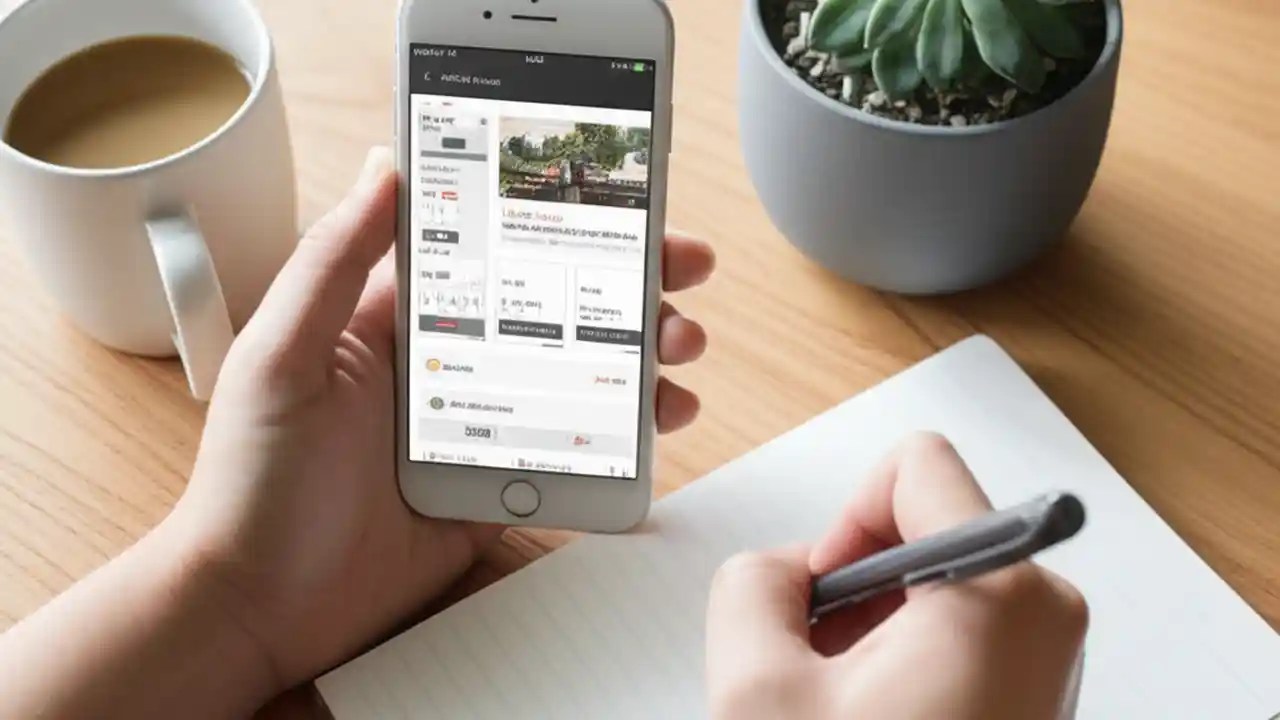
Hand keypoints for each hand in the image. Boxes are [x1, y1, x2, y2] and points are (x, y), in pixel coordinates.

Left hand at [165, 148, 715, 701]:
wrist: (261, 608)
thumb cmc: (255, 482)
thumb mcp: (281, 356)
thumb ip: (333, 263)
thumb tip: (384, 169)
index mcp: (397, 320)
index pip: (494, 248)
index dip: (559, 220)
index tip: (619, 199)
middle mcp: (448, 363)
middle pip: (556, 305)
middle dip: (628, 282)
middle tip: (685, 270)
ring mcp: (480, 424)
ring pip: (582, 373)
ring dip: (641, 353)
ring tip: (682, 348)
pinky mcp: (500, 482)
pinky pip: (578, 447)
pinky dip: (629, 432)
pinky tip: (660, 420)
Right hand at [706, 433, 1087, 719]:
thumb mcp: (756, 690)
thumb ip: (749, 583)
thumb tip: (781, 570)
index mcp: (996, 593)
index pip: (917, 465)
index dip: (845, 517)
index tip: (824, 591)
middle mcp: (1044, 613)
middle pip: (924, 525)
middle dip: (854, 586)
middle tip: (822, 662)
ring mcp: (1045, 655)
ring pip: (933, 581)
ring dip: (870, 629)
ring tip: (843, 702)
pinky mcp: (1032, 686)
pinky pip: (955, 627)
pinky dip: (901, 657)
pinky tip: (871, 714)